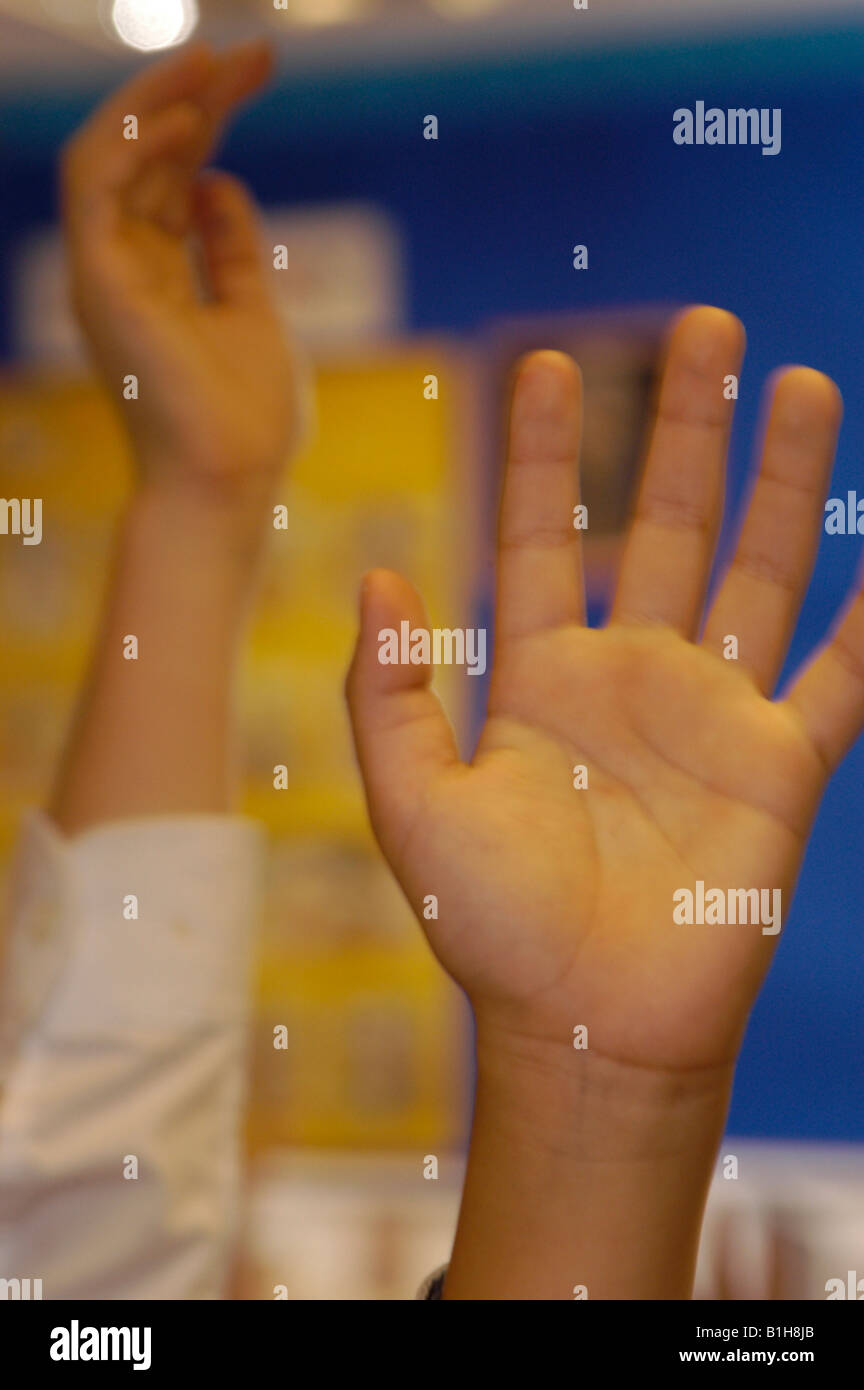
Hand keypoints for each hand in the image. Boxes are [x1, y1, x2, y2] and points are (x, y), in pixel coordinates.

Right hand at [61, 41, 300, 505]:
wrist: (231, 483)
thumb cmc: (247, 420)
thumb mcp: (252, 311)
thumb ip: (231, 248)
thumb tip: (220, 182)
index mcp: (157, 275)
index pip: (172, 170)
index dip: (211, 113)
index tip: (259, 69)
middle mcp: (122, 267)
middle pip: (145, 152)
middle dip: (195, 92)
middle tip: (253, 53)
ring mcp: (104, 274)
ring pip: (107, 153)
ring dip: (158, 99)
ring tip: (216, 65)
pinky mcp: (98, 283)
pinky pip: (97, 187)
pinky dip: (135, 141)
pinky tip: (190, 116)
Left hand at [347, 306, 852, 1079]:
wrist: (583, 1029)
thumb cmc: (491, 929)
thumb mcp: (412, 806)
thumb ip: (388, 692)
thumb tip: (377, 572)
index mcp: (541, 677)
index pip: (542, 535)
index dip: (544, 451)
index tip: (548, 360)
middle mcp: (632, 678)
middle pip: (661, 525)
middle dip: (681, 425)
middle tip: (704, 324)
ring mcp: (713, 715)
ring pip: (756, 569)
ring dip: (780, 480)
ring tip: (800, 381)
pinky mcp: (782, 768)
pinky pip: (840, 677)